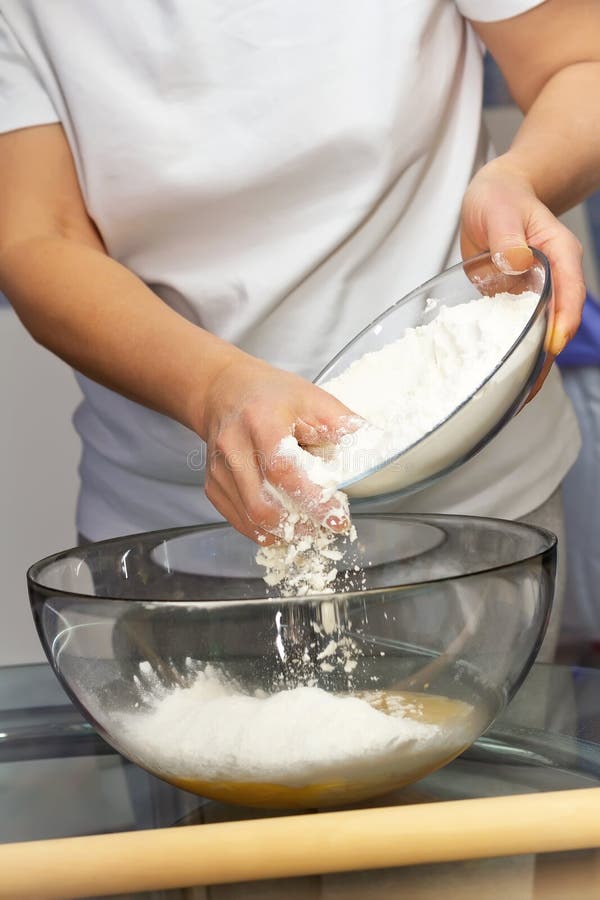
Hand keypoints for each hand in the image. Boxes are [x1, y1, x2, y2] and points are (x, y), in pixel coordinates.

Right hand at [197, 352, 358, 544]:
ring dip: (284, 533)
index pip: (284, 470)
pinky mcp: (213, 485)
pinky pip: (239, 521)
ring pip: (251, 519)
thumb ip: (343, 424)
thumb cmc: (272, 395)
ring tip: (309, 528)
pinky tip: (285, 525)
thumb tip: (378, 446)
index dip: (312, 500)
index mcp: (261, 421)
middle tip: (325, 528)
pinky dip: (264, 531)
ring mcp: (218, 470)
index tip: (338, 518)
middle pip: (262, 504)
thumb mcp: (312, 398)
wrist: (225, 391)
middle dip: (298, 526)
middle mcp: (233, 447)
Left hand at [461, 155, 585, 389]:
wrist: (495, 199)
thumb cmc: (500, 199)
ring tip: (510, 399)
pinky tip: (496, 381)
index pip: (570, 293)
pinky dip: (510, 357)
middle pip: (557, 325)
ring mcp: (536, 296)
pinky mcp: (517, 306)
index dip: (563, 321)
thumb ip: (508, 236)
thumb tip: (518, 260)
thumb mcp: (501, 209)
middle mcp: (554, 280)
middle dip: (545, 359)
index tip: (551, 346)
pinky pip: (518, 334)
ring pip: (538, 336)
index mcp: (559, 255)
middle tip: (525, 392)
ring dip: (528, 366)